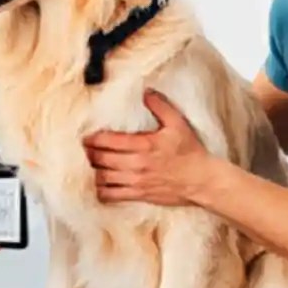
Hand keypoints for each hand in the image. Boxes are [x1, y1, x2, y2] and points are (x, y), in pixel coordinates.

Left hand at [83, 89, 214, 205]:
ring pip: (103, 178)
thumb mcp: (178, 124)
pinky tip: (99, 185)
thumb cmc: (190, 153)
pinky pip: (112, 196)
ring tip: (91, 165)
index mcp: (144, 145)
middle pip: (101, 159)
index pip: (108, 141)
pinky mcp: (139, 195)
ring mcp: (136, 182)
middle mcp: (137, 164)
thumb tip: (146, 92)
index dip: (93, 138)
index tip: (88, 136)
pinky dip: (101, 191)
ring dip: (93, 171)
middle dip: (90, 153)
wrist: (202, 180)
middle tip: (86, 149)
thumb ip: (160, 106)